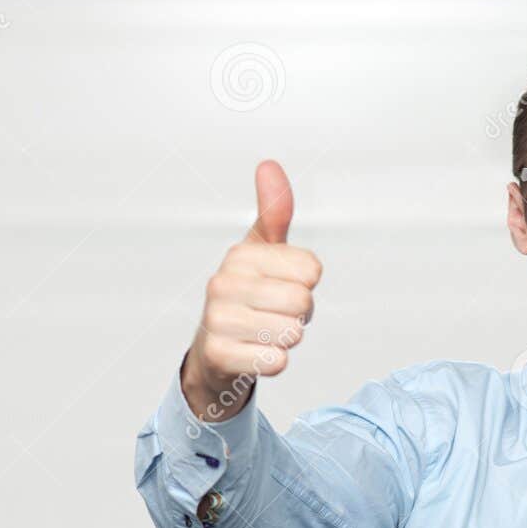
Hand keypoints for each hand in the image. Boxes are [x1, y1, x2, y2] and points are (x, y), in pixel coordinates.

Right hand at [182, 160, 321, 422]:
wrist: (215, 350)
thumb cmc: (247, 297)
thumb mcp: (262, 251)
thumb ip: (274, 213)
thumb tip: (268, 165)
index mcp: (240, 255)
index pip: (311, 270)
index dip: (307, 284)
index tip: (284, 286)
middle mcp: (222, 283)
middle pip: (303, 301)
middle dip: (300, 314)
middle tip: (277, 314)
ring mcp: (217, 320)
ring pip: (292, 332)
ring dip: (288, 338)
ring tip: (265, 332)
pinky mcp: (220, 355)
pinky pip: (277, 361)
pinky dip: (275, 362)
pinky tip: (257, 353)